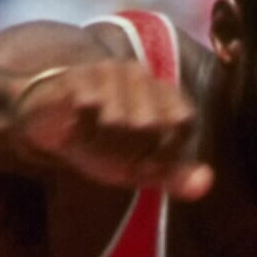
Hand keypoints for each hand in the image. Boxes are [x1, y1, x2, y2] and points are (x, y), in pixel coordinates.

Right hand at [11, 62, 212, 198]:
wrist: (50, 122)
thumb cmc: (103, 144)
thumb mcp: (142, 167)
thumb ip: (175, 176)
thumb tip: (205, 184)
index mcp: (166, 97)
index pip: (182, 123)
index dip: (162, 152)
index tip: (144, 163)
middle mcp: (143, 77)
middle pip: (147, 126)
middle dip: (125, 153)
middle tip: (109, 152)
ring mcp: (111, 72)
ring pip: (117, 119)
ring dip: (100, 144)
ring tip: (91, 139)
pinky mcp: (81, 75)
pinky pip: (89, 110)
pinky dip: (81, 131)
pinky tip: (76, 129)